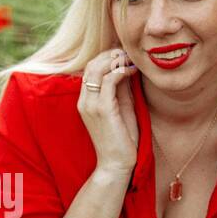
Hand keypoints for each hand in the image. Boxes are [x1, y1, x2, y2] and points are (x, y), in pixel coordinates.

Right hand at [78, 48, 139, 175]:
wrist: (116, 164)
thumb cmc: (121, 140)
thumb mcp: (122, 109)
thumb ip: (121, 90)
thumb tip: (126, 68)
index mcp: (85, 101)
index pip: (90, 69)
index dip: (106, 57)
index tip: (124, 54)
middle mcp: (84, 101)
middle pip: (92, 65)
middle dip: (111, 54)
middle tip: (129, 53)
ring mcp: (91, 105)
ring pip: (97, 69)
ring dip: (116, 60)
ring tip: (131, 60)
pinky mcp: (102, 109)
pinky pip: (108, 80)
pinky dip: (121, 71)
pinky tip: (132, 71)